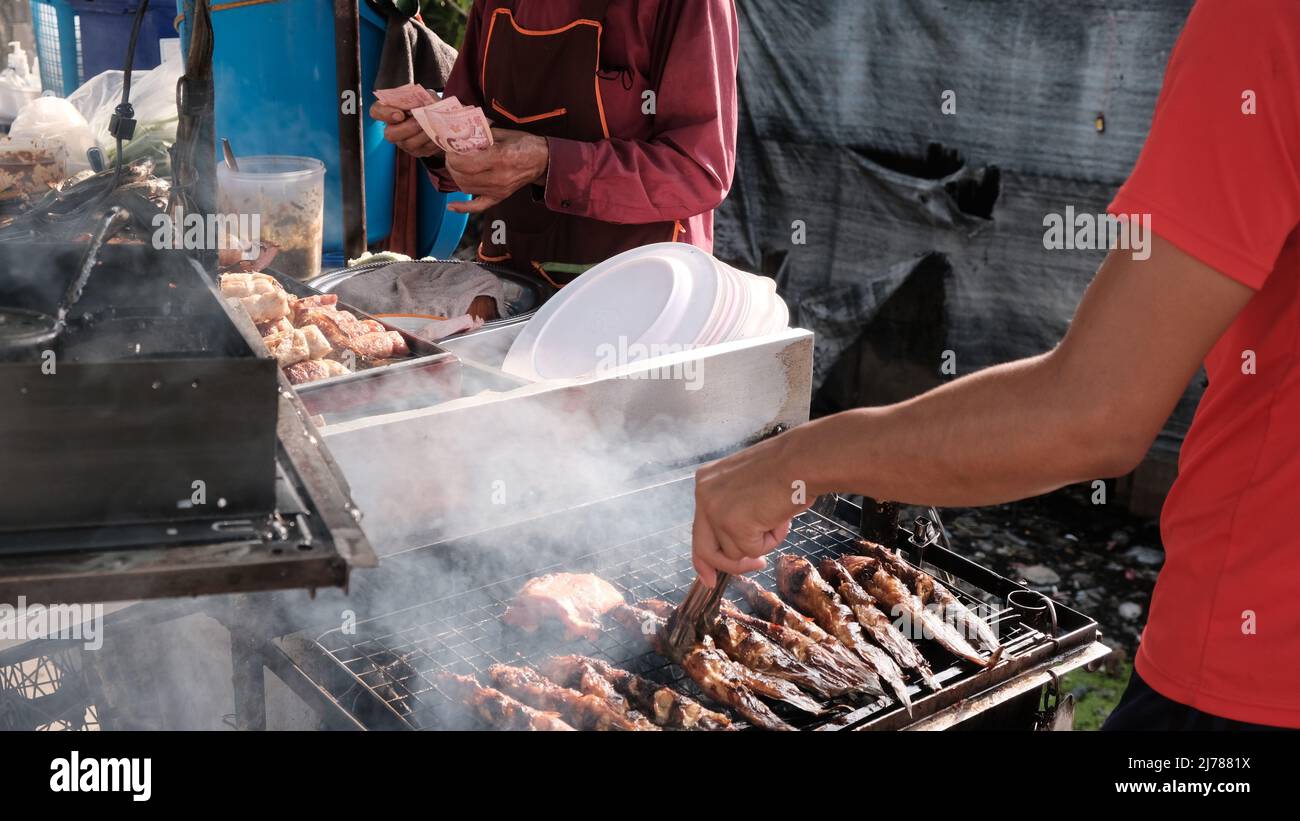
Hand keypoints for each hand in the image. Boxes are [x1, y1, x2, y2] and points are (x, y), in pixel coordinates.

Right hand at [370, 101, 440, 157]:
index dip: (386, 114)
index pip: (376, 112)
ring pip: (409, 144)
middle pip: (390, 134)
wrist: (440, 117)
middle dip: (407, 128)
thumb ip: (420, 96)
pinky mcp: (417, 152)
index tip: (400, 114)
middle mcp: (392, 129)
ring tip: (433, 126)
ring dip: (422, 134)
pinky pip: (424, 150)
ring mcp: (404, 143)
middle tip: (420, 122)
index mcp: (388, 111)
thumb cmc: (426, 103)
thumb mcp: (423, 94)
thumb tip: (423, 103)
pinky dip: (433, 141)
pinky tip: (439, 133)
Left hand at [444, 129, 549, 214]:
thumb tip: (461, 135)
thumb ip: (481, 135)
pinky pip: (479, 206)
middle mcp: (498, 177)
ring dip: (456, 177)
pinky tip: (452, 206)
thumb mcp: (503, 134)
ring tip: (457, 166)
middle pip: (462, 175)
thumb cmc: (523, 144)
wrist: (542, 160)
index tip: (452, 147)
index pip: (464, 162)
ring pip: (465, 188)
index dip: (452, 155)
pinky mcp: (499, 197)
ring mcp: (498, 190)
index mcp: (499, 158)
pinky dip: (463, 208)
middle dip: (452, 164)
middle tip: (452, 154)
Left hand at [691, 430, 811, 587]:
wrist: (802, 460)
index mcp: (706, 482)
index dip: (704, 557)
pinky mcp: (732, 524)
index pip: (698, 527)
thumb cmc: (787, 470)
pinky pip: (752, 550)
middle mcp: (703, 495)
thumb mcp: (749, 489)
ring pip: (734, 552)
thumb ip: (735, 512)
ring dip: (762, 542)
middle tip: (756, 566)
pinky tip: (779, 517)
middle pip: (705, 548)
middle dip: (727, 566)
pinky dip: (771, 540)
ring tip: (778, 516)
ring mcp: (715, 510)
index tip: (709, 578)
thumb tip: (738, 549)